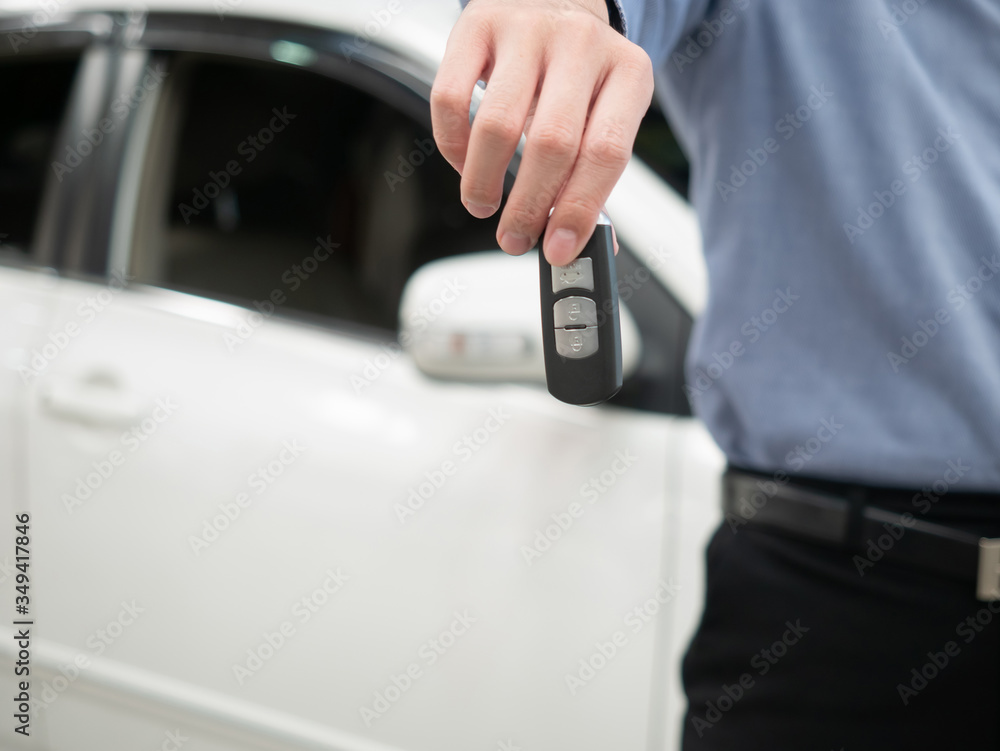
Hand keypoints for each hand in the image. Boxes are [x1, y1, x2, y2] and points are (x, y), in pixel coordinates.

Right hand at [431, 0, 653, 265]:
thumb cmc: (579, 71)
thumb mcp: (606, 112)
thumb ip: (594, 174)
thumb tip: (584, 243)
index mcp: (628, 73)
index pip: (606, 153)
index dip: (578, 209)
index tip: (558, 248)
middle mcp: (582, 44)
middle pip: (552, 143)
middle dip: (527, 206)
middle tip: (514, 236)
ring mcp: (528, 30)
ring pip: (497, 123)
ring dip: (483, 182)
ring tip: (483, 204)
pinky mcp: (478, 26)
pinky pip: (451, 99)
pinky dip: (453, 145)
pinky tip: (465, 162)